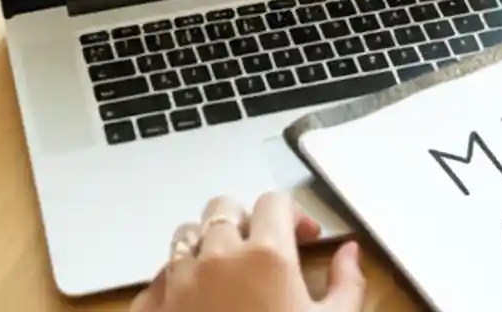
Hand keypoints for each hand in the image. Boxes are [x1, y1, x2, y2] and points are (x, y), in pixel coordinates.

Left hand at [131, 192, 364, 311]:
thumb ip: (347, 285)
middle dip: (246, 220)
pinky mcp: (151, 310)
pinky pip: (157, 277)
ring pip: (185, 236)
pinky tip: (195, 302)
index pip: (275, 202)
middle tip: (265, 249)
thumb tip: (350, 254)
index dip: (293, 214)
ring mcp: (177, 283)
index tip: (303, 238)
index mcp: (267, 256)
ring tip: (228, 275)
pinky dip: (175, 281)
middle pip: (223, 207)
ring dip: (207, 246)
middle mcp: (217, 259)